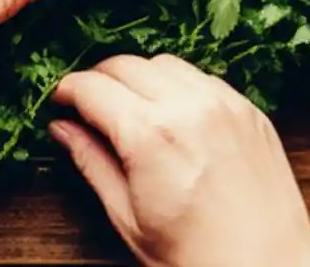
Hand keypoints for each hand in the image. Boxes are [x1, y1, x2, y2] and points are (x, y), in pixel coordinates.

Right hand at [50, 54, 309, 266]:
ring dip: (139, 76)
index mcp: (150, 135)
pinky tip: (172, 113)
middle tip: (88, 105)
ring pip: (165, 62)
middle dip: (99, 80)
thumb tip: (62, 129)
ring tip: (130, 108)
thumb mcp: (128, 217)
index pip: (93, 88)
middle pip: (125, 64)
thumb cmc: (197, 258)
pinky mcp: (250, 110)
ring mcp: (224, 104)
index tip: (60, 101)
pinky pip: (203, 78)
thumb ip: (92, 163)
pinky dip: (178, 85)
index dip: (67, 91)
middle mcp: (189, 107)